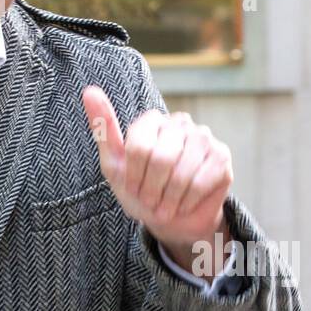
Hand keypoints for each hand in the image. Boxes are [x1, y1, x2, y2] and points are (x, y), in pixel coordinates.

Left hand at [81, 85, 233, 273]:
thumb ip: (103, 128)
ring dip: (170, 198)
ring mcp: (204, 137)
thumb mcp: (115, 164)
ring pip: (182, 173)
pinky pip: (201, 182)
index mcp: (151, 121)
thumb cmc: (141, 190)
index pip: (139, 147)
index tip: (133, 188)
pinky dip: (187, 201)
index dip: (134, 176)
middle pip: (161, 159)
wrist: (173, 219)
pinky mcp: (221, 156)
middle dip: (152, 189)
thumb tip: (89, 91)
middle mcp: (180, 122)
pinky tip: (184, 203)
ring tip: (166, 205)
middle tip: (151, 201)